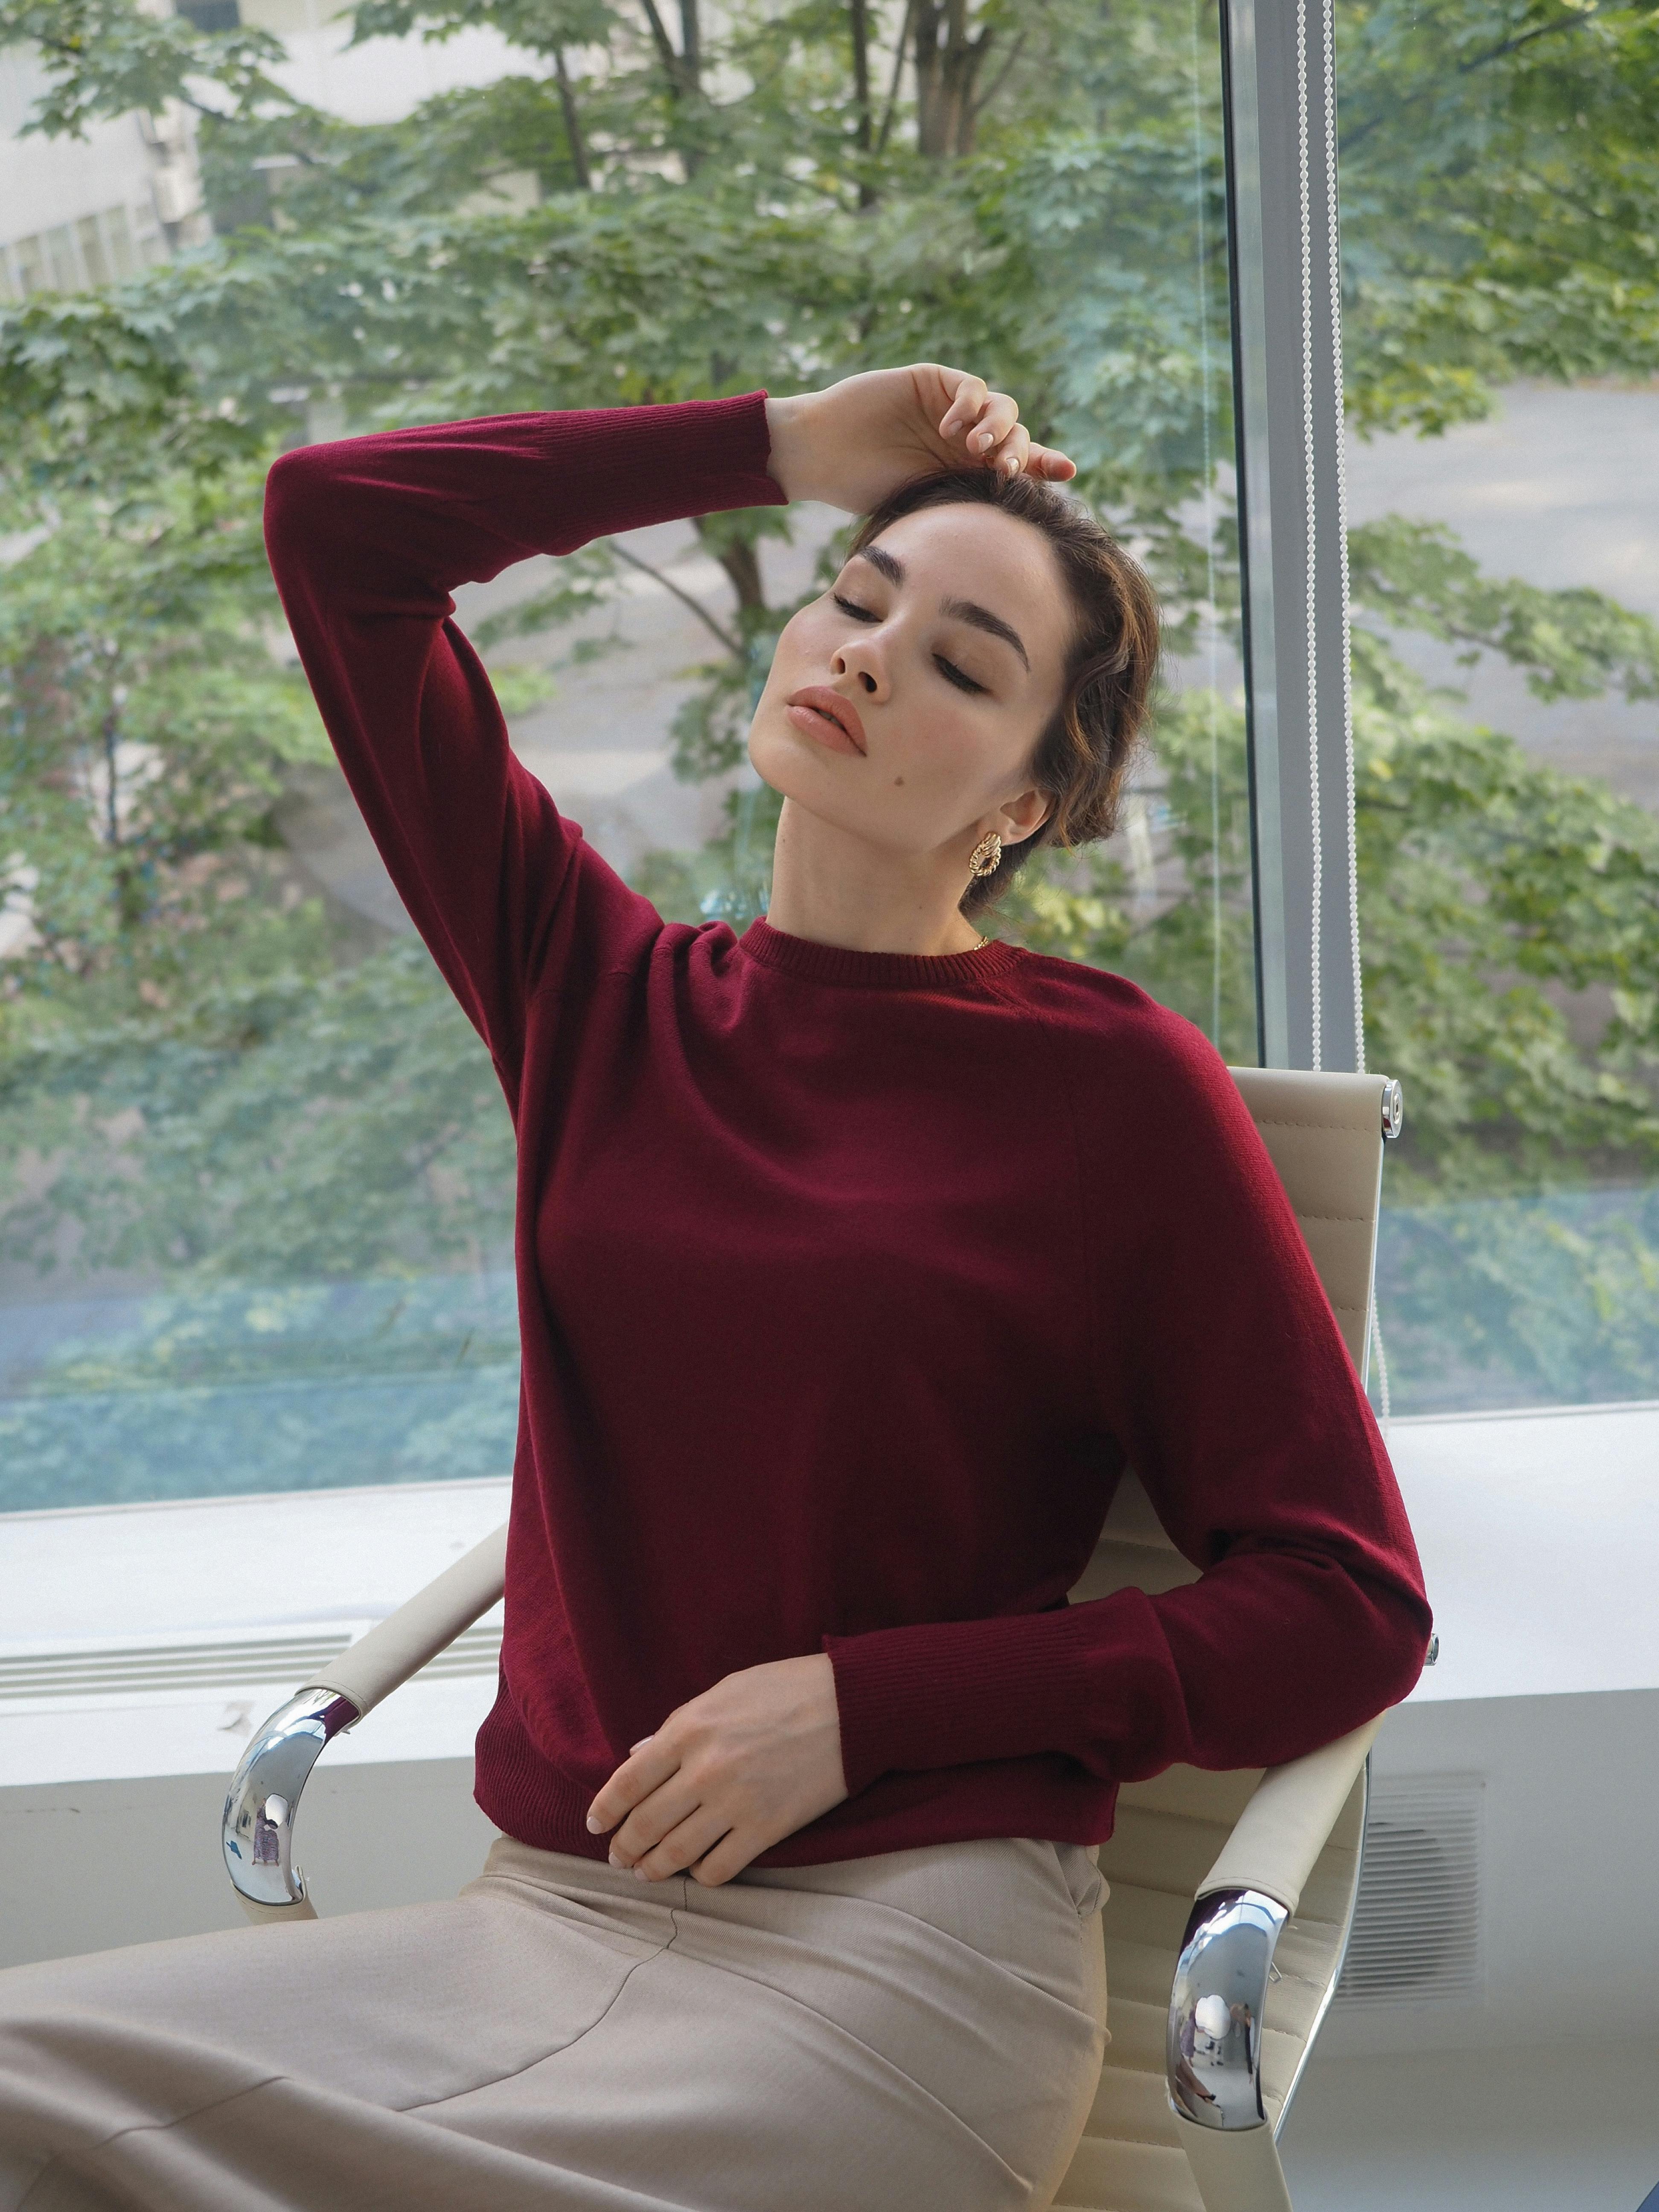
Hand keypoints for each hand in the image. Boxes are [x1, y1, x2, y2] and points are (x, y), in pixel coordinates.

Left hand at [585, 1653, 848, 1886]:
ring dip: (652, 1868)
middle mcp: (704, 1770)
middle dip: (623, 1848)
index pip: (627, 1781)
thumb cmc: (785, 1690)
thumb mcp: (722, 1692)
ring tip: (646, 1872)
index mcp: (688, 1730)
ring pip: (675, 1853)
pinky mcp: (767, 1829)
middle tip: (617, 1857)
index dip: (604, 1809)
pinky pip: (718, 1869)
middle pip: (644, 1824)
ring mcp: (735, 1803)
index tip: (595, 1825)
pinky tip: (697, 1869)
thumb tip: (637, 1756)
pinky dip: (700, 1876)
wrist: (851, 1706)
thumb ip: (676, 1726)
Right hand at [764, 364, 1076, 512]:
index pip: (1018, 464)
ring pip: (1001, 408)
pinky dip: (972, 404)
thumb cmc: (864, 489)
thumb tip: (1015, 521)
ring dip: (998, 428)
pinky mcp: (933, 382)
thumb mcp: (925, 502)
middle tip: (1005, 471)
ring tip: (976, 448)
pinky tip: (954, 427)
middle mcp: (964, 438)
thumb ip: (968, 496)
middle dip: (1019, 451)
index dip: (1045, 463)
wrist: (823, 454)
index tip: (1068, 471)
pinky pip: (971, 387)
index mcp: (966, 470)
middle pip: (1016, 435)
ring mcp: (950, 409)